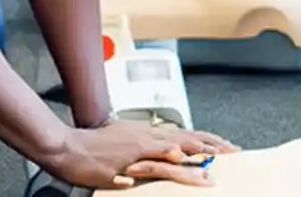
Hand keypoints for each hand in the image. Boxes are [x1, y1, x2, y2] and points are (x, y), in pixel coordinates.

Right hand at [47, 119, 239, 188]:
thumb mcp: (124, 138)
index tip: (226, 145)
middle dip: (211, 146)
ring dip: (193, 159)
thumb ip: (146, 143)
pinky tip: (176, 161)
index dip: (208, 139)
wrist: (68, 147)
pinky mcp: (126, 161)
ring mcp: (138, 149)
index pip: (186, 134)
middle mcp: (148, 137)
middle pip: (187, 140)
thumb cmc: (94, 145)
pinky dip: (164, 163)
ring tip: (212, 167)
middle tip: (232, 152)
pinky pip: (149, 163)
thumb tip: (163, 147)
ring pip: (173, 153)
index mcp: (150, 133)